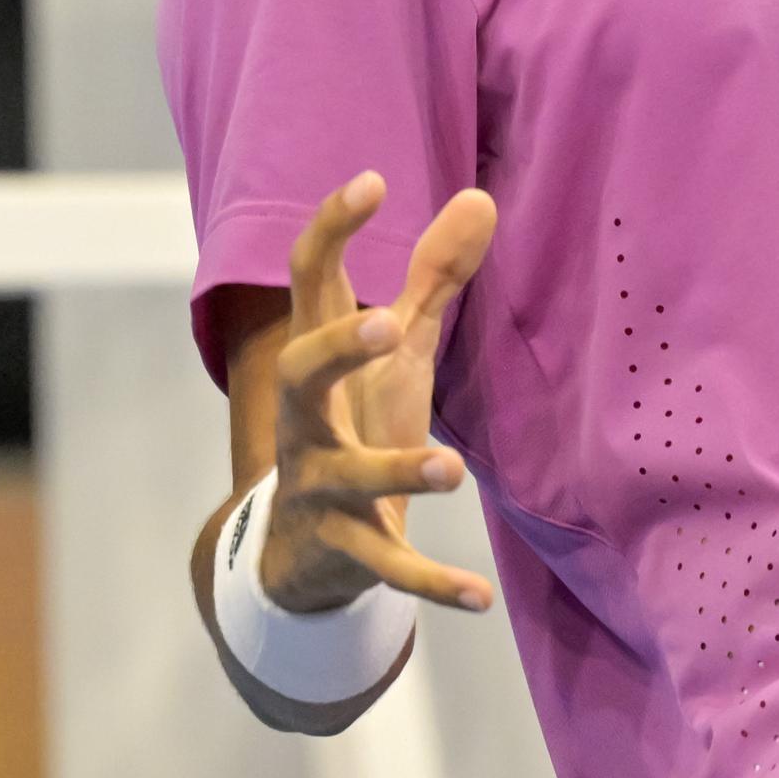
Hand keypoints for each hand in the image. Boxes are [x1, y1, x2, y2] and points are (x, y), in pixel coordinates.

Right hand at [259, 172, 499, 613]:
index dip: (332, 229)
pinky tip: (479, 598)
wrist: (304, 553)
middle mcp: (308, 420)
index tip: (371, 180)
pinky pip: (387, 567)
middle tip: (383, 325)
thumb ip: (433, 278)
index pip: (308, 283)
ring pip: (347, 477)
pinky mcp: (345, 548)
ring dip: (397, 472)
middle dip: (334, 349)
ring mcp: (320, 486)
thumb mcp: (398, 350)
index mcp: (323, 360)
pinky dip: (432, 584)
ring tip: (452, 469)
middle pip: (297, 374)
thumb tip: (481, 195)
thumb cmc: (357, 421)